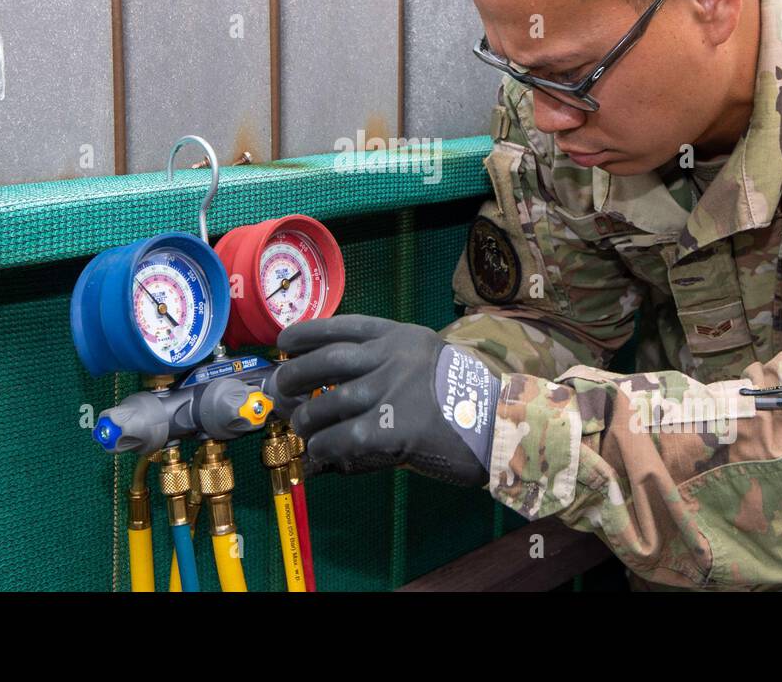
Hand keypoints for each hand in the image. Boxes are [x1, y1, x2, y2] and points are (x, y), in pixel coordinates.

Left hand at [274, 315, 499, 486]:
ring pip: (326, 404)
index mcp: (400, 336)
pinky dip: (323, 449)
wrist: (502, 426)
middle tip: (280, 391)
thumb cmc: (466, 398)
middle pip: (324, 361)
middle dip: (292, 376)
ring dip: (305, 420)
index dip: (305, 334)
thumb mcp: (427, 363)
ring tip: (302, 429)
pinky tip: (320, 455)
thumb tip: (336, 390)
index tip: (284, 344)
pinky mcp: (390, 429)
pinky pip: (340, 439)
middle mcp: (391, 357)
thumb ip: (386, 367)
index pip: (341, 326)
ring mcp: (390, 391)